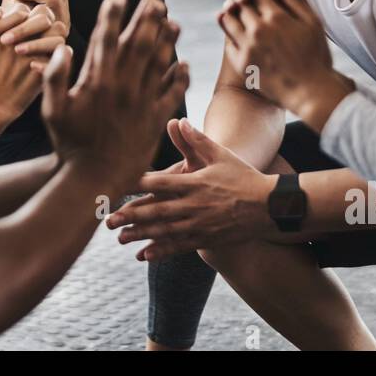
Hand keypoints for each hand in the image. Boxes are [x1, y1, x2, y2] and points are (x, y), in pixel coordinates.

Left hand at [0, 4, 67, 115]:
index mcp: (21, 22)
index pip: (21, 10)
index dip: (3, 20)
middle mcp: (38, 30)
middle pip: (43, 15)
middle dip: (23, 27)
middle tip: (4, 41)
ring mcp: (49, 45)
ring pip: (58, 30)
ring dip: (38, 41)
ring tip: (18, 51)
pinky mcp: (56, 61)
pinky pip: (65, 53)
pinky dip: (49, 58)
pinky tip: (32, 66)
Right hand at [41, 0, 188, 180]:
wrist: (93, 179)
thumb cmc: (69, 144)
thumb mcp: (51, 110)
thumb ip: (54, 77)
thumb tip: (63, 47)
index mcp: (96, 80)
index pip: (105, 38)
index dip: (112, 14)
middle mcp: (122, 86)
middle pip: (138, 43)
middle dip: (147, 19)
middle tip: (155, 1)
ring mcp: (141, 101)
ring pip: (159, 63)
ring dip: (167, 40)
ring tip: (173, 23)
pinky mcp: (156, 118)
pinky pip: (172, 92)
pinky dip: (179, 76)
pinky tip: (183, 64)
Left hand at [105, 119, 275, 260]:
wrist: (269, 207)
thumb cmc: (244, 177)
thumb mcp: (221, 155)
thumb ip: (196, 140)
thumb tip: (178, 120)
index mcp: (194, 182)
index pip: (158, 182)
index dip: (134, 184)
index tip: (114, 185)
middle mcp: (193, 205)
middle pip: (155, 211)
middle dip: (129, 215)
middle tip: (107, 220)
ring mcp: (199, 225)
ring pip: (163, 231)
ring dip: (139, 235)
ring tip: (119, 238)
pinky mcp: (205, 238)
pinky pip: (178, 247)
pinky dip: (160, 251)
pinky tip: (144, 255)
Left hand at [219, 0, 341, 115]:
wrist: (310, 91)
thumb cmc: (315, 56)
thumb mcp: (313, 23)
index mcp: (276, 16)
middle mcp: (258, 29)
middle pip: (241, 3)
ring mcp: (247, 47)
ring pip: (228, 19)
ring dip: (230, 10)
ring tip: (234, 9)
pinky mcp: (241, 63)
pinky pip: (229, 42)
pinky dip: (230, 34)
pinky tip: (235, 32)